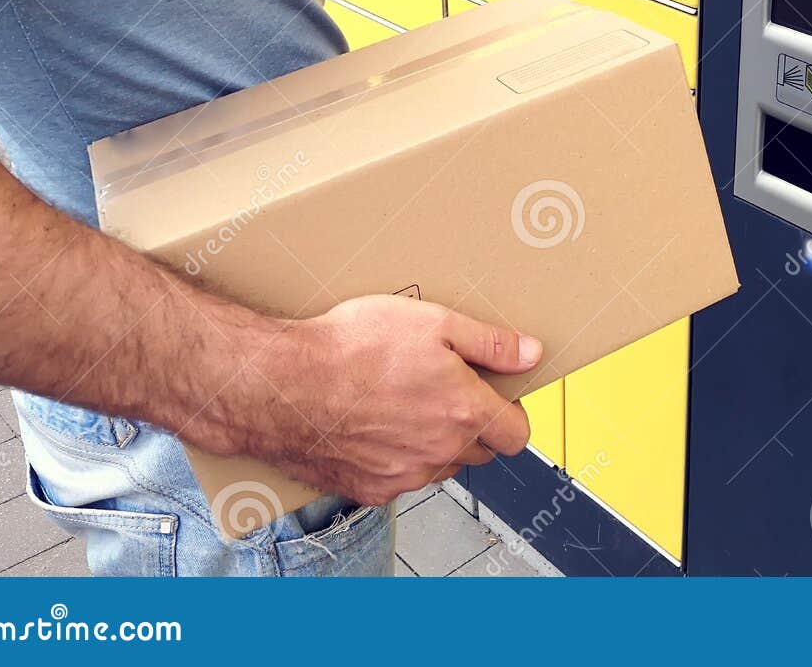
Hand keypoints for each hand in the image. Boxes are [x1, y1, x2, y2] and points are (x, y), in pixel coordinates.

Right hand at [254, 296, 540, 504]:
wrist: (281, 384)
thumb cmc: (352, 347)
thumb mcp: (434, 322)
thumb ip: (491, 343)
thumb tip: (530, 353)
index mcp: (464, 413)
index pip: (516, 435)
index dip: (510, 412)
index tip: (496, 394)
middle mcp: (440, 453)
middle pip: (479, 451)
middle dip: (472, 424)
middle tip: (443, 388)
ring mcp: (404, 476)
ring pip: (439, 465)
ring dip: (433, 441)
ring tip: (401, 401)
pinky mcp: (369, 489)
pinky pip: (400, 478)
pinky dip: (395, 457)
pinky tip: (373, 424)